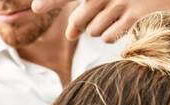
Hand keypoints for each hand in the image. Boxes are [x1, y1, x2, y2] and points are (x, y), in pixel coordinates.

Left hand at [36, 0, 169, 42]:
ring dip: (101, 30)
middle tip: (81, 28)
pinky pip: (110, 36)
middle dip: (78, 26)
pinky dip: (114, 36)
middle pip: (80, 17)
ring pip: (95, 29)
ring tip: (119, 17)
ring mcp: (123, 1)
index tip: (35, 8)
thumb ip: (87, 7)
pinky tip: (127, 25)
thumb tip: (66, 29)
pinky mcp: (134, 16)